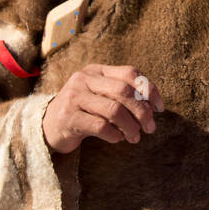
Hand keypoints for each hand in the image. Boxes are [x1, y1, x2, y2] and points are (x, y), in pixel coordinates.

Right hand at [41, 65, 163, 154]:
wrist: (48, 127)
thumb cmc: (84, 112)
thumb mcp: (101, 97)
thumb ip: (123, 96)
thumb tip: (153, 108)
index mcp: (96, 70)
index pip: (130, 73)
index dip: (149, 90)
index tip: (160, 108)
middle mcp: (84, 79)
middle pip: (124, 91)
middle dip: (142, 111)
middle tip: (151, 128)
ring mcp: (74, 97)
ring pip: (114, 109)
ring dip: (130, 127)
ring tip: (135, 138)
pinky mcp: (68, 118)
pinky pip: (100, 126)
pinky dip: (114, 135)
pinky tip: (117, 139)